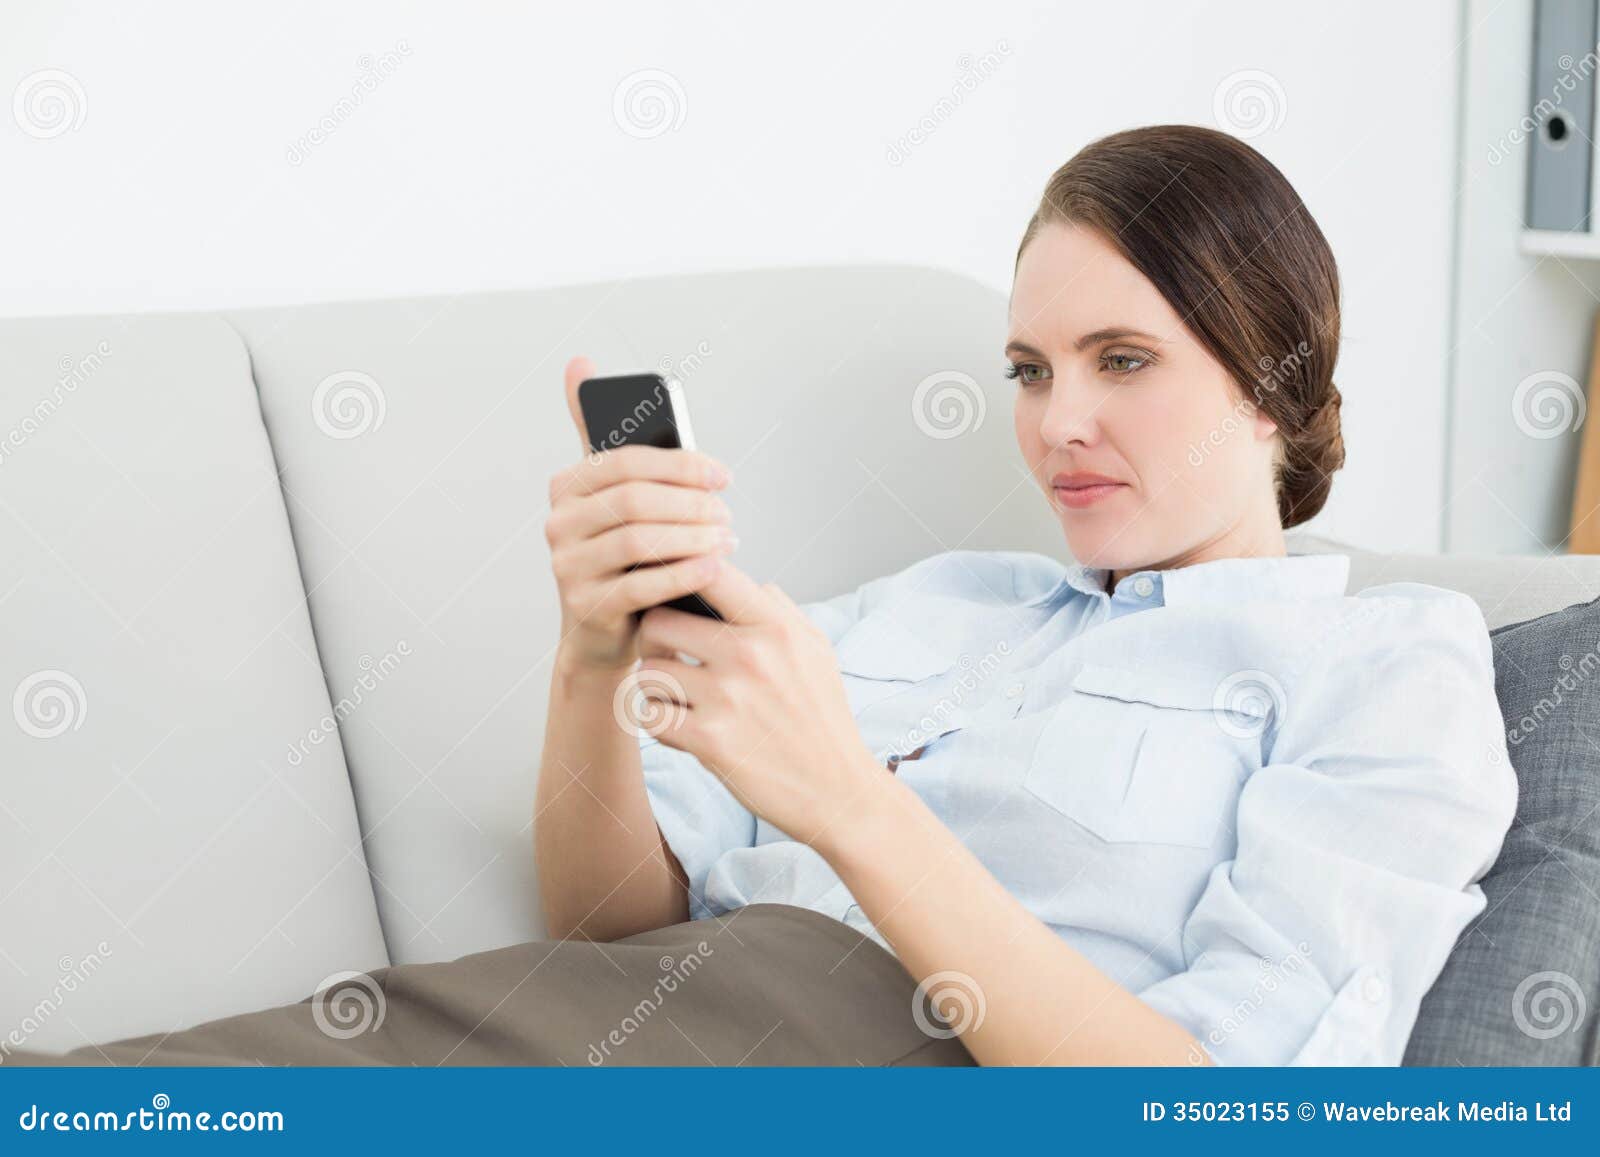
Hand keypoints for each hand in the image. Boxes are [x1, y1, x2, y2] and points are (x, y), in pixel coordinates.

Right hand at [546, 355, 738, 670]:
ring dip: (693, 538)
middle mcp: (558, 523)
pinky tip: (715, 568)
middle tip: (729, 513)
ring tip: (729, 540)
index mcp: (567, 487)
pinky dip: (684, 573)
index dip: (681, 465)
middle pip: (634, 500)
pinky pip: (642, 584)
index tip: (723, 477)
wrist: (602, 632)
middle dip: (691, 504)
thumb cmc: (622, 555)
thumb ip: (603, 435)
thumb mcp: (614, 496)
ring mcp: (567, 566)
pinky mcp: (585, 606)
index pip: (626, 461)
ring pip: (639, 541)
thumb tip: (578, 362)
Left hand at [628, 561, 888, 845]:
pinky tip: (679, 726)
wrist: (836, 791)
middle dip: (653, 638)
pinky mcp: (709, 741)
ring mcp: (727, 699)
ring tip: (676, 696)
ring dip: (655, 686)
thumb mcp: (818, 652)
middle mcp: (749, 656)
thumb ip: (782, 612)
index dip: (678, 572)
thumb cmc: (824, 719)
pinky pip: (651, 715)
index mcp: (775, 628)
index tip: (670, 590)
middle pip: (658, 621)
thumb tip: (751, 583)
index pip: (709, 571)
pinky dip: (658, 721)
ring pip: (648, 671)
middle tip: (665, 655)